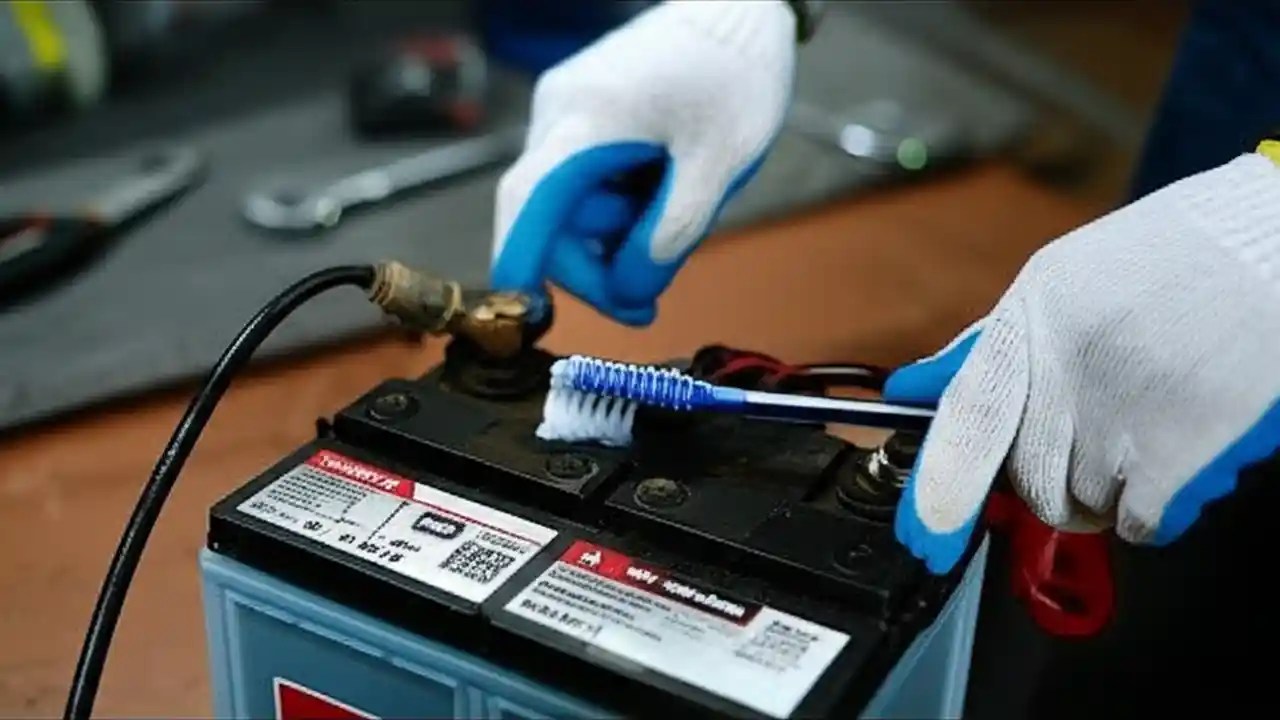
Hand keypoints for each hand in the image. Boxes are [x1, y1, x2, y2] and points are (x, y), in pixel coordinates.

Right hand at [491, 0, 795, 325]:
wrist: (740, 8)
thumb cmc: (735, 70)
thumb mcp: (718, 162)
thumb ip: (672, 231)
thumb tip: (632, 290)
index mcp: (587, 120)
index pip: (528, 202)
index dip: (519, 262)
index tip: (524, 316)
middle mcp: (560, 115)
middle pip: (552, 220)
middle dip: (598, 266)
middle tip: (648, 300)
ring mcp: (569, 114)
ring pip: (573, 207)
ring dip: (616, 234)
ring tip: (677, 211)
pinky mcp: (585, 116)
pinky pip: (588, 183)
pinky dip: (620, 207)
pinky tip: (663, 192)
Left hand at [883, 153, 1279, 573]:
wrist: (1278, 243)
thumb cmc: (1179, 263)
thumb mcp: (1066, 282)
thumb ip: (987, 347)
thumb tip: (911, 390)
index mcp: (1035, 312)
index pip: (966, 414)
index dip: (939, 482)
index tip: (925, 532)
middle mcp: (1069, 361)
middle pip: (1028, 477)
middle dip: (1051, 484)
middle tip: (1093, 452)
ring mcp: (1123, 408)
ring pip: (1084, 502)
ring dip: (1112, 490)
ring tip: (1154, 429)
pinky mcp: (1180, 450)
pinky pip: (1144, 521)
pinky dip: (1160, 509)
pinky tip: (1184, 459)